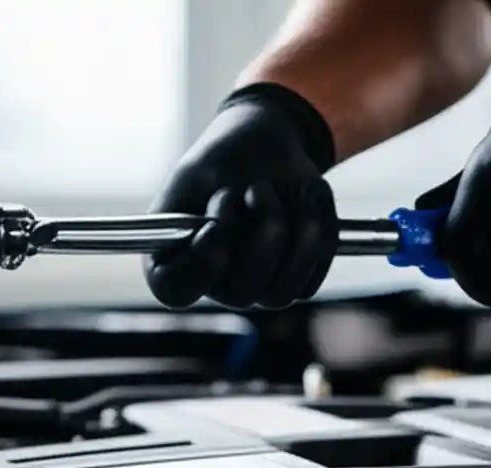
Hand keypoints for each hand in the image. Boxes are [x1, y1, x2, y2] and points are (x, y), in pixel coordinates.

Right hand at [144, 84, 338, 309]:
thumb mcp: (195, 175)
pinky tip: (294, 199)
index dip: (199, 265)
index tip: (216, 226)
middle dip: (256, 229)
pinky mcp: (301, 278)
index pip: (175, 291)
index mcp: (174, 266)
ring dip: (286, 219)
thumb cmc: (219, 166)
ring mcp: (259, 288)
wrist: (262, 152)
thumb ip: (196, 210)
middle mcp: (216, 287)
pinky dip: (312, 218)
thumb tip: (219, 234)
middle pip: (243, 292)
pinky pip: (317, 261)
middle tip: (252, 187)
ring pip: (285, 284)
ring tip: (270, 188)